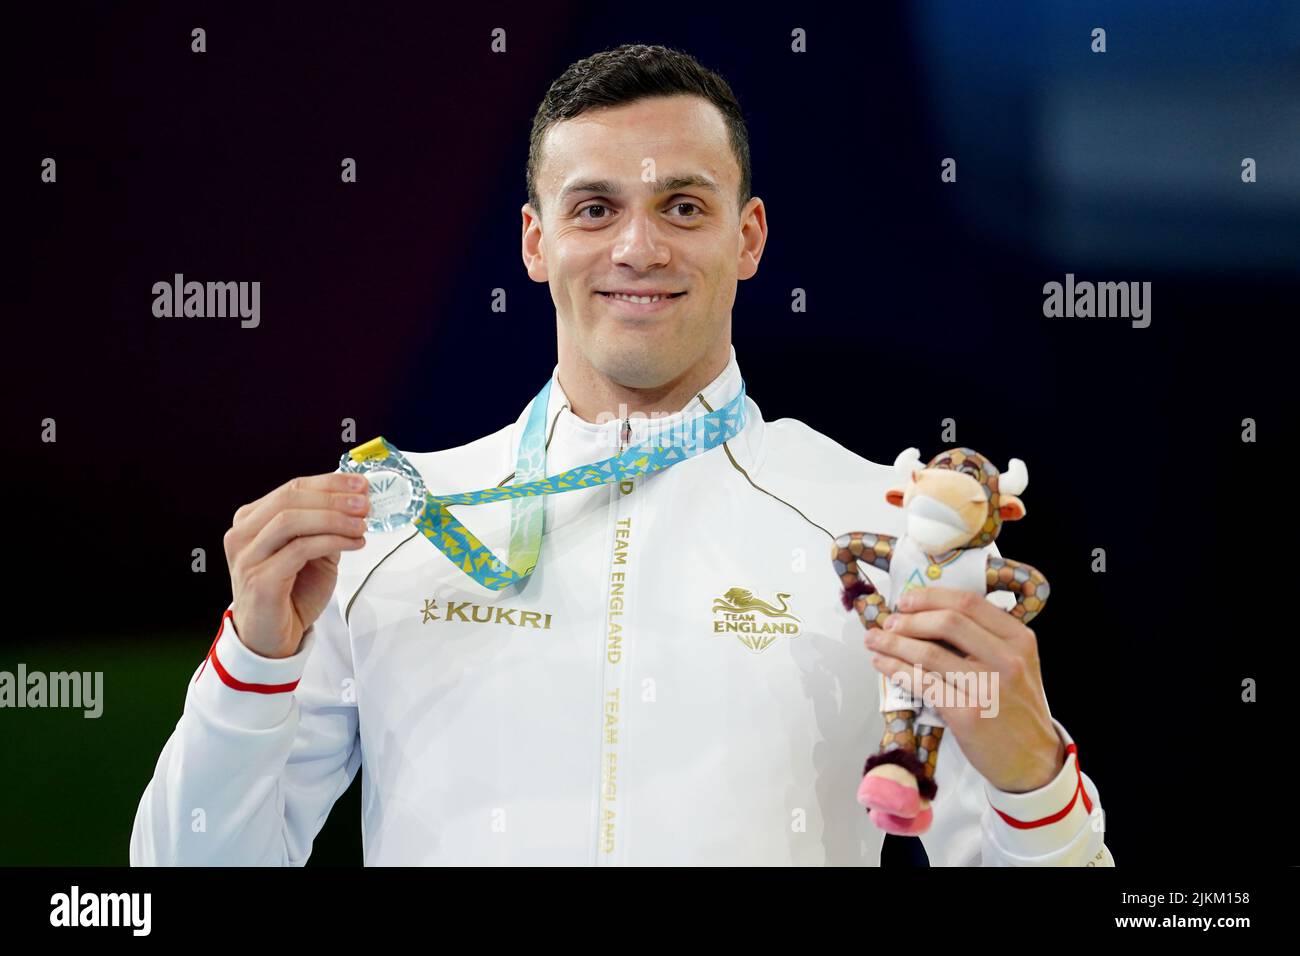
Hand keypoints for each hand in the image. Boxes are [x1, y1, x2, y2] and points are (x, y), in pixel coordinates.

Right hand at [223, 472, 370, 658]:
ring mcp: (248, 557)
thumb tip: (356, 501)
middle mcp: (243, 535)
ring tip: (361, 524)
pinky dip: (331, 541)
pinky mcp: (260, 580)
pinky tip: (353, 543)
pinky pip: (299, 550)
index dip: (329, 483)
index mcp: (252, 521)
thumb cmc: (289, 593)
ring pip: (292, 521)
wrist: (272, 637)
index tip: (360, 485)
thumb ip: (325, 527)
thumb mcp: (311, 552)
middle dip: (333, 498)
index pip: (291, 488)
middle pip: (290, 499)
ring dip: (334, 518)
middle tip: (364, 504)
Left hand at [864, 586, 1064, 792]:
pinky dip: (896, 670)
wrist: (1034, 761)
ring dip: (893, 644)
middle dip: (909, 619)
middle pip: (947, 622)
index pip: (968, 602)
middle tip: (888, 623)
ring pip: (929, 653)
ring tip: (874, 640)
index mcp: (1019, 639)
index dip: (930, 597)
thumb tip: (927, 615)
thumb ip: (985, 638)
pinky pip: (923, 685)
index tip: (905, 600)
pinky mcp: (969, 716)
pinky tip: (883, 665)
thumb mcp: (1017, 664)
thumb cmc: (1016, 708)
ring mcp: (988, 688)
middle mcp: (1007, 660)